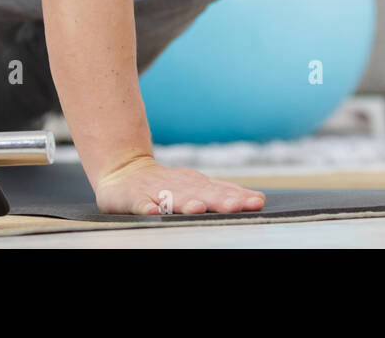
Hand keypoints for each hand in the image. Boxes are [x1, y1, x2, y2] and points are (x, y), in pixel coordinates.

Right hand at [93, 153, 266, 215]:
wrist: (125, 171)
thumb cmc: (167, 185)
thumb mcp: (196, 186)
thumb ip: (224, 193)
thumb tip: (259, 199)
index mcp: (196, 184)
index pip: (221, 190)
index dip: (238, 196)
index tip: (256, 202)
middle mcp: (179, 186)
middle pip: (201, 193)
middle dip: (218, 200)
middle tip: (235, 207)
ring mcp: (155, 191)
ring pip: (172, 198)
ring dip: (185, 203)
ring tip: (197, 209)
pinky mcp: (133, 197)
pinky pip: (139, 203)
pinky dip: (145, 207)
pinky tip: (152, 213)